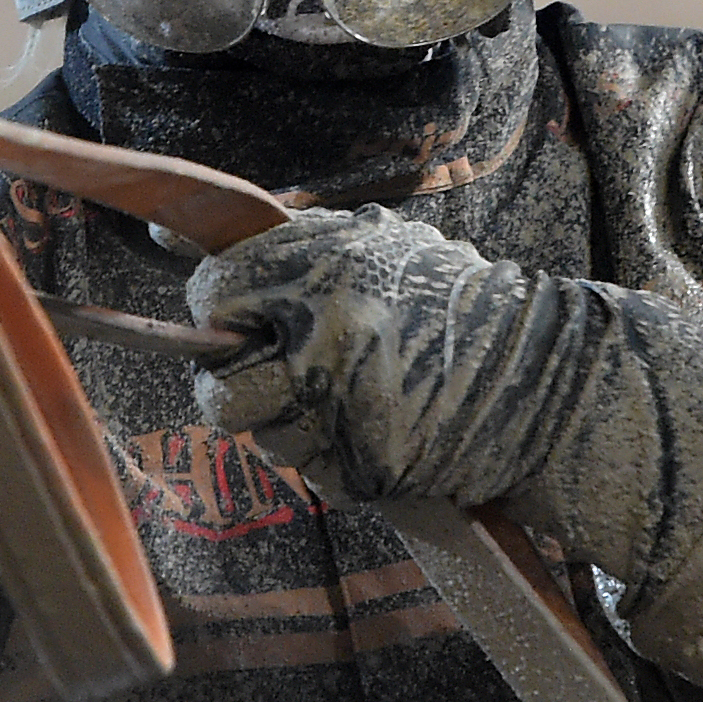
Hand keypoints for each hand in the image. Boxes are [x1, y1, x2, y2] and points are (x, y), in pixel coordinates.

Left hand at [184, 206, 555, 505]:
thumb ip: (273, 242)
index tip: (247, 316)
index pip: (214, 293)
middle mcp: (328, 335)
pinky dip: (336, 458)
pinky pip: (312, 474)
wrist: (542, 377)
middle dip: (244, 387)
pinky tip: (377, 428)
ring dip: (294, 425)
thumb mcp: (368, 244)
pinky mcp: (367, 467)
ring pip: (264, 439)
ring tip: (349, 396)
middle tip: (286, 372)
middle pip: (220, 391)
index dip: (225, 309)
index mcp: (326, 265)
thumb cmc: (443, 301)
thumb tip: (160, 227)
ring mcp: (346, 407)